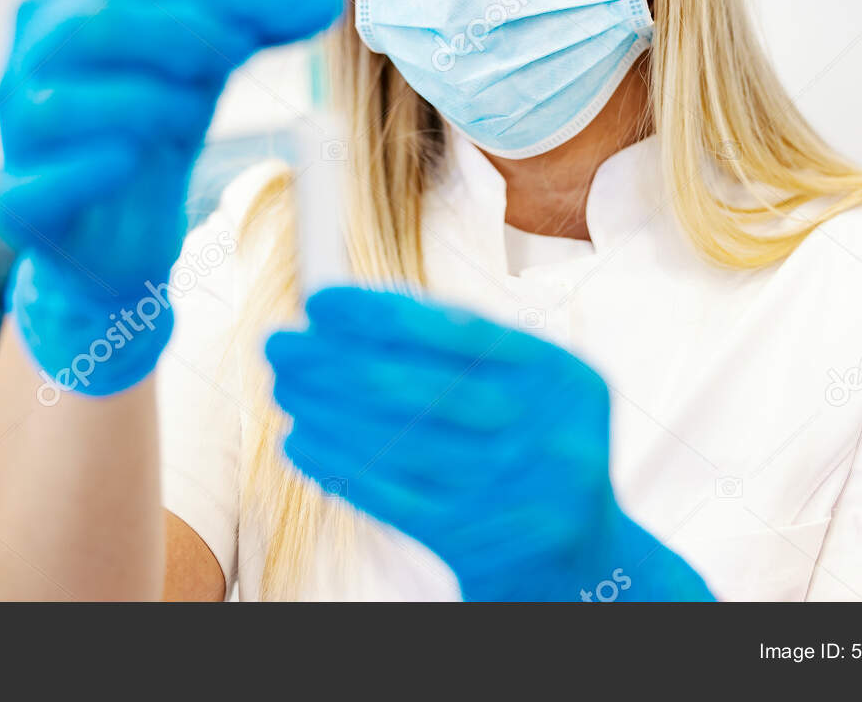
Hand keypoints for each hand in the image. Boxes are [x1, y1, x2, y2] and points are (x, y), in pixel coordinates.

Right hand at [0, 0, 341, 395]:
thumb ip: (258, 27)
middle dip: (175, 35)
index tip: (304, 10)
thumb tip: (330, 1)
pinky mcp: (16, 208)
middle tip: (236, 56)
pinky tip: (127, 165)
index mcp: (64, 11)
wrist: (118, 238)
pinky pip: (31, 187)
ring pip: (58, 105)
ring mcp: (13, 139)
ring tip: (189, 115)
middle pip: (90, 27)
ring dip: (141, 103)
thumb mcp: (205, 70)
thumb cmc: (154, 132)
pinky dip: (85, 172)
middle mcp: (23, 66)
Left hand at [265, 286, 713, 600]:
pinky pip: (389, 496)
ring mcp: (511, 489)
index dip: (378, 313)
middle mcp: (545, 430)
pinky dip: (337, 467)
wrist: (583, 560)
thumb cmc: (536, 448)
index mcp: (560, 374)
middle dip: (332, 361)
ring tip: (284, 388)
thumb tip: (358, 306)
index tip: (319, 301)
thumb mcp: (529, 385)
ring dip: (324, 411)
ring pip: (394, 442)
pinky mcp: (476, 539)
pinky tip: (301, 442)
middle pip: (415, 388)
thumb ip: (463, 344)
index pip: (455, 331)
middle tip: (278, 344)